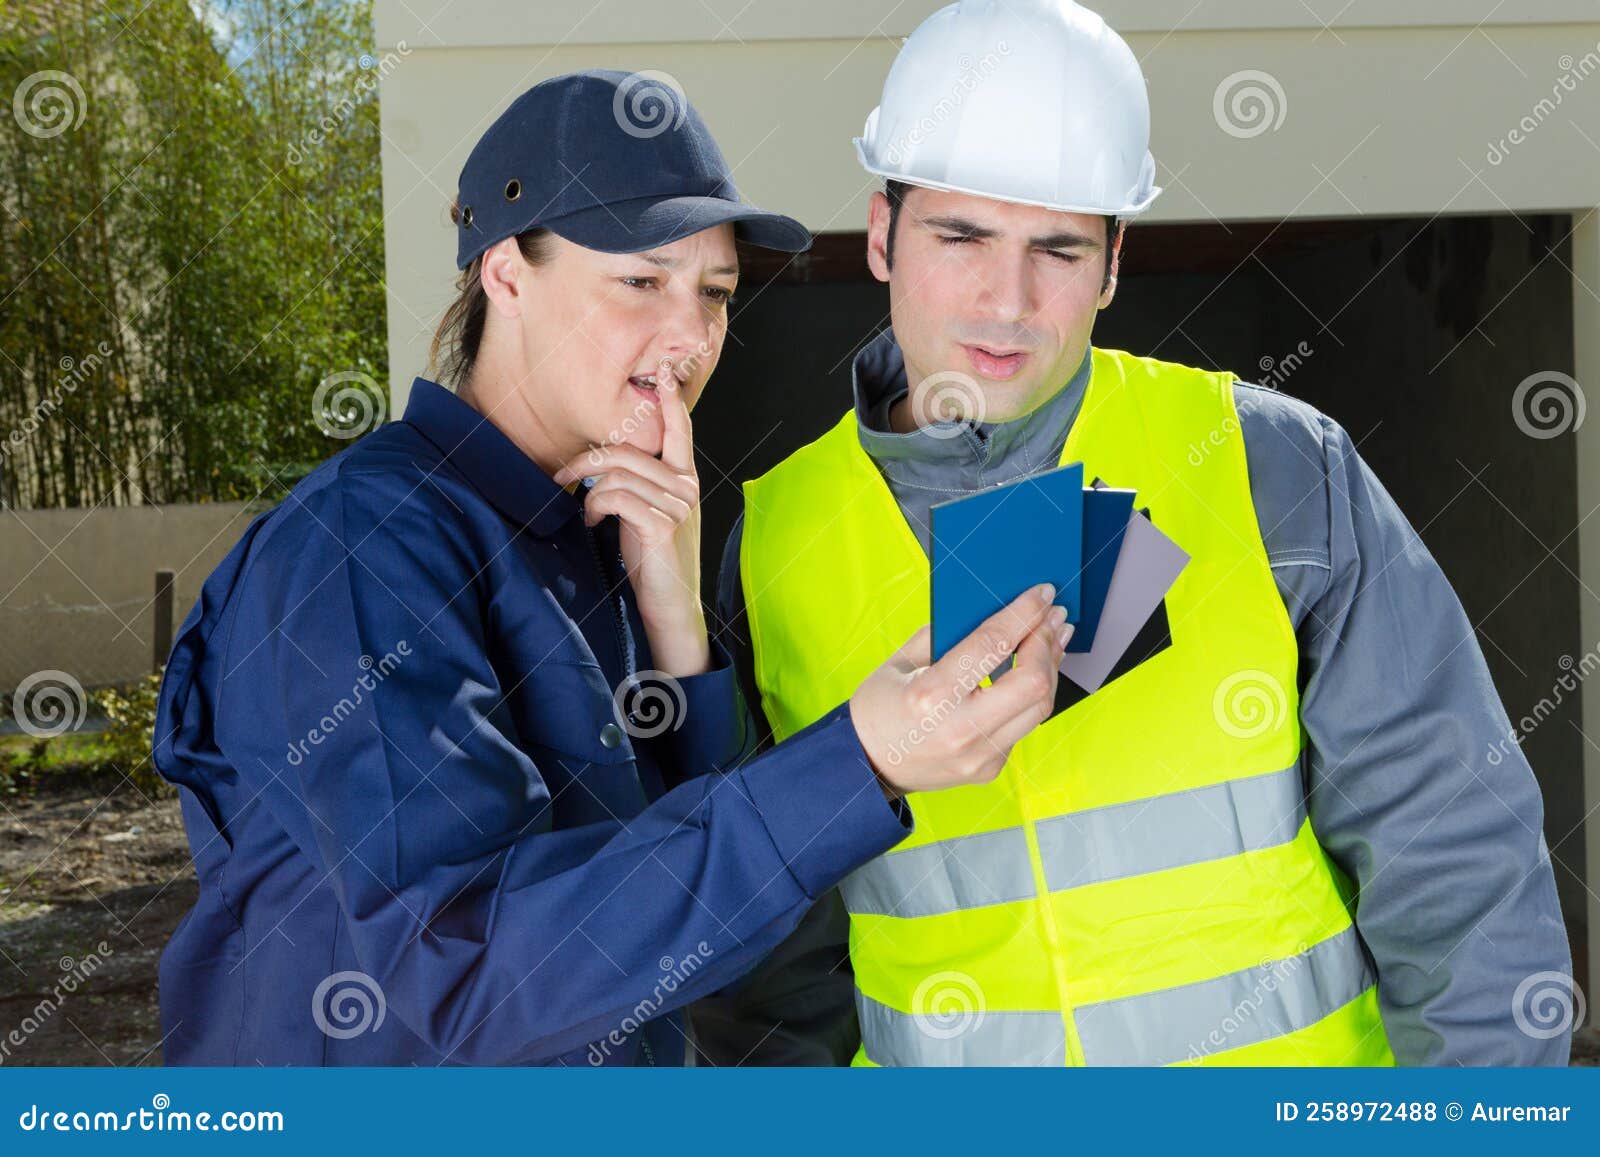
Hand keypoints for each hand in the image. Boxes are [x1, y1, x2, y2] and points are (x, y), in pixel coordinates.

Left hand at [554, 371, 707, 675]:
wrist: (671, 607)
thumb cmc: (655, 563)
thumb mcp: (651, 516)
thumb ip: (641, 486)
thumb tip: (603, 464)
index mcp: (686, 480)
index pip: (681, 430)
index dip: (670, 400)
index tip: (662, 373)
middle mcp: (687, 486)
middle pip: (626, 450)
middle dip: (585, 460)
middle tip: (562, 476)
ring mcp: (677, 504)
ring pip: (616, 472)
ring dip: (588, 491)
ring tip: (587, 512)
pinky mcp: (662, 523)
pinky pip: (614, 495)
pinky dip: (594, 506)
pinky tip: (594, 523)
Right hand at [848, 584, 1071, 797]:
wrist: (867, 766)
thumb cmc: (879, 710)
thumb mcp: (901, 661)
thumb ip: (944, 633)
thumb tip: (988, 608)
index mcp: (932, 695)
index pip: (993, 645)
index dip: (1023, 614)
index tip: (1041, 593)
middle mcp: (961, 729)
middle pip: (1033, 683)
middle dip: (1047, 643)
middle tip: (1052, 618)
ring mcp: (979, 755)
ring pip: (1040, 707)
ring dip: (1050, 668)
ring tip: (1051, 640)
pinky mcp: (989, 767)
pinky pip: (1023, 725)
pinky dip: (1031, 695)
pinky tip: (1031, 674)